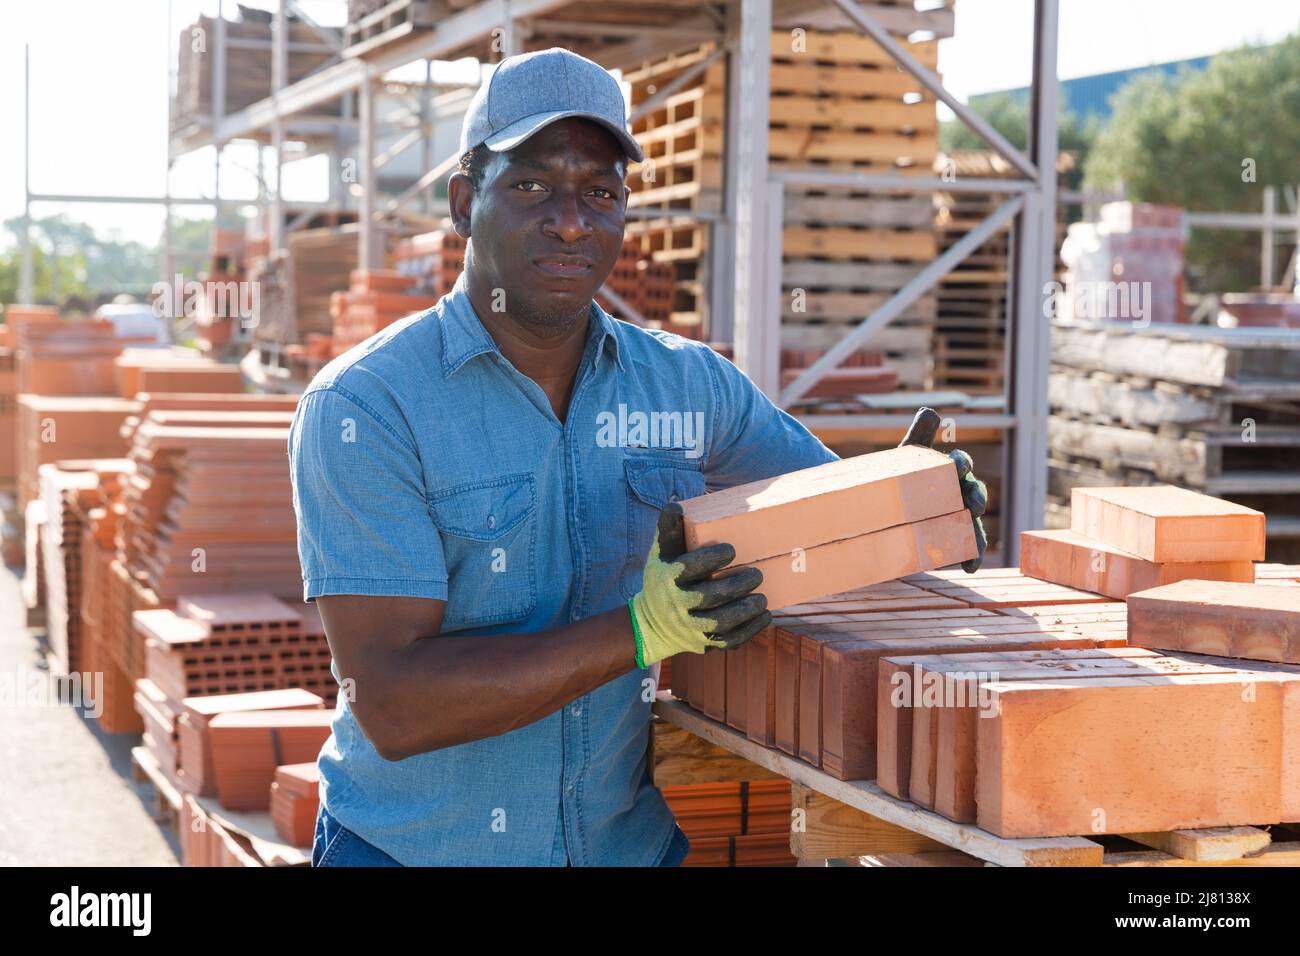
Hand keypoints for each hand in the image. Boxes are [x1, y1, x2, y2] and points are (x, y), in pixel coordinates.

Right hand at [627, 503, 771, 666]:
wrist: (652, 624)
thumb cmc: (665, 578)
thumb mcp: (660, 554)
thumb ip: (668, 529)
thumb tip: (677, 505)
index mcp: (666, 578)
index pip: (688, 568)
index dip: (711, 558)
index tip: (731, 550)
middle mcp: (676, 605)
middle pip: (708, 597)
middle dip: (736, 585)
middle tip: (757, 573)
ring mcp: (689, 628)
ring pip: (720, 623)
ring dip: (745, 610)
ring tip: (762, 597)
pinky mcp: (703, 644)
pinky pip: (729, 642)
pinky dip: (750, 630)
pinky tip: (764, 615)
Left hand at [899, 407, 987, 572]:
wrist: (885, 509)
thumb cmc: (901, 477)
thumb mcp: (907, 458)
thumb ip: (919, 436)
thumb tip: (931, 411)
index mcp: (950, 470)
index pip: (961, 463)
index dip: (961, 464)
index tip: (956, 465)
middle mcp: (959, 491)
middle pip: (974, 492)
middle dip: (976, 496)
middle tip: (972, 502)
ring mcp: (957, 515)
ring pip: (973, 522)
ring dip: (977, 531)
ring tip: (976, 541)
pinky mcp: (951, 536)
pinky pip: (967, 547)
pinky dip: (972, 556)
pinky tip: (970, 566)